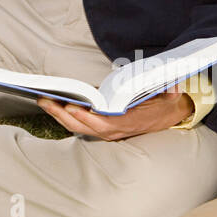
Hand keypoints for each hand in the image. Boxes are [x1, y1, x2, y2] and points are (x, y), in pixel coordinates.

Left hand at [37, 86, 192, 140]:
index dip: (86, 118)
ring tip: (44, 100)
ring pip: (78, 127)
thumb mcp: (166, 93)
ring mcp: (108, 132)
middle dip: (62, 114)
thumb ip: (161, 90)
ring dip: (59, 115)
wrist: (172, 112)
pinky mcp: (103, 128)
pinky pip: (81, 125)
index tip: (71, 108)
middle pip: (83, 127)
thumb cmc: (165, 100)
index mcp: (129, 123)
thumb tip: (155, 85)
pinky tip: (54, 105)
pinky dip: (66, 116)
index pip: (103, 124)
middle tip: (45, 100)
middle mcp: (115, 131)